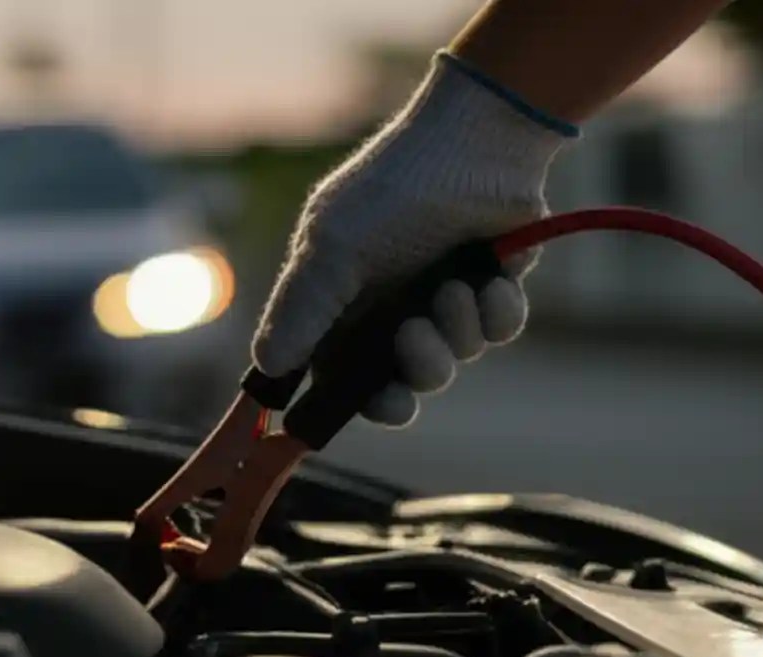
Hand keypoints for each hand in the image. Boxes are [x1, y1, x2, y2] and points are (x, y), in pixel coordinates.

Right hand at [252, 53, 573, 426]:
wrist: (474, 143)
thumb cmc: (391, 189)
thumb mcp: (333, 249)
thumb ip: (301, 312)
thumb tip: (265, 367)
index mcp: (341, 305)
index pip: (337, 377)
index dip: (350, 402)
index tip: (368, 408)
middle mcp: (388, 311)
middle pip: (400, 385)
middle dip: (414, 371)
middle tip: (414, 336)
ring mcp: (440, 303)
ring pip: (453, 359)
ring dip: (455, 328)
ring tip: (454, 287)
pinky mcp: (490, 292)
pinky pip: (497, 332)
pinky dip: (495, 312)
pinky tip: (493, 279)